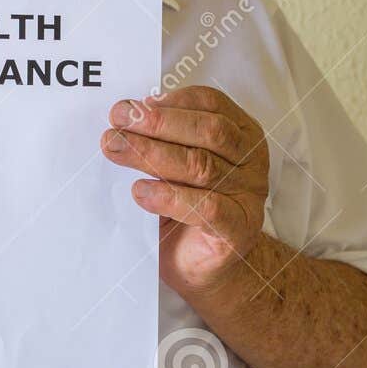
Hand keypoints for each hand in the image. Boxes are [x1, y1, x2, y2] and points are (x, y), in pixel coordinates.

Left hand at [100, 85, 268, 297]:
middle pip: (208, 131)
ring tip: (116, 149)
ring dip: (152, 154)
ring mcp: (248, 194)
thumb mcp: (176, 164)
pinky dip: (170, 197)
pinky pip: (207, 208)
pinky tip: (140, 192)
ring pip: (201, 166)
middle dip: (158, 123)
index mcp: (241, 133)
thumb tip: (127, 114)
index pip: (211, 104)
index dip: (172, 102)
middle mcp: (250, 160)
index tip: (133, 105)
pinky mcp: (239, 229)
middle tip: (118, 122)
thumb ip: (165, 139)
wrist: (205, 266)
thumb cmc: (187, 207)